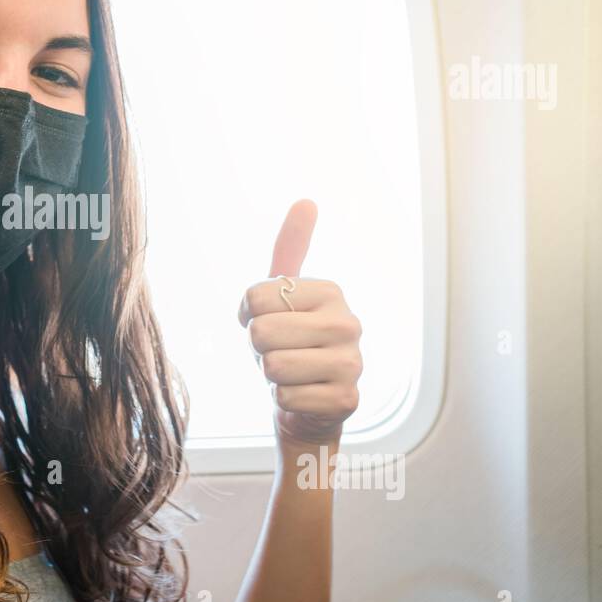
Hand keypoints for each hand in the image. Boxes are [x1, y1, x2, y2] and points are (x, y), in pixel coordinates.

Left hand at [236, 200, 363, 444]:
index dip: (247, 316)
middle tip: (280, 352)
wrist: (309, 402)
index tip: (268, 321)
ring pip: (272, 365)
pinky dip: (284, 399)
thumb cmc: (290, 342)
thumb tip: (306, 200)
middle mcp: (349, 323)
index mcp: (331, 291)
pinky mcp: (347, 399)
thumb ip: (290, 248)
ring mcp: (353, 363)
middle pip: (261, 332)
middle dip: (259, 348)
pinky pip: (285, 396)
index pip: (254, 296)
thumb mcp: (283, 293)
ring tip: (290, 372)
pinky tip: (302, 395)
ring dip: (271, 375)